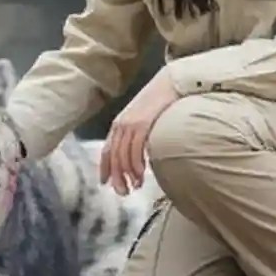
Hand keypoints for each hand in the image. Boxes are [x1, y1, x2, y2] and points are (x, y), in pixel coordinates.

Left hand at [100, 67, 179, 195]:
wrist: (170, 82)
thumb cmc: (160, 101)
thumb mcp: (143, 117)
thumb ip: (137, 133)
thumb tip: (138, 152)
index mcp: (119, 124)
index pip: (107, 150)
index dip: (105, 168)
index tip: (105, 183)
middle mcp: (121, 125)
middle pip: (114, 157)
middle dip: (117, 177)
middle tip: (123, 193)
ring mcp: (131, 124)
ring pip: (123, 156)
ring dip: (128, 174)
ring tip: (135, 186)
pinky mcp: (143, 125)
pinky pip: (135, 150)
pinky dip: (136, 165)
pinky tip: (141, 175)